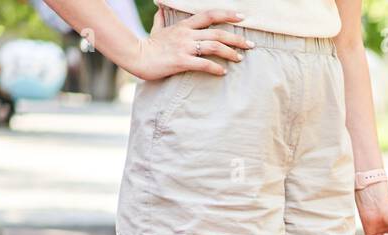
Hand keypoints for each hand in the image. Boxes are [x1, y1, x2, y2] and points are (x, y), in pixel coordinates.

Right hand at [126, 9, 252, 80]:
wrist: (136, 56)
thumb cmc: (148, 45)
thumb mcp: (156, 29)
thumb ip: (162, 19)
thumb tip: (160, 9)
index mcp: (184, 25)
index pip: (209, 15)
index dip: (227, 15)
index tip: (242, 17)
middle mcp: (186, 34)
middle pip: (218, 33)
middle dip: (237, 38)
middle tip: (251, 45)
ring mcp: (184, 47)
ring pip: (214, 47)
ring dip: (230, 53)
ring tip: (240, 58)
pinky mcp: (181, 61)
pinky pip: (203, 64)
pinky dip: (215, 68)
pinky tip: (223, 72)